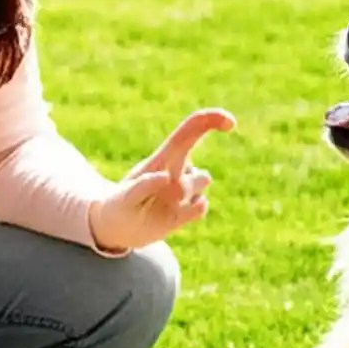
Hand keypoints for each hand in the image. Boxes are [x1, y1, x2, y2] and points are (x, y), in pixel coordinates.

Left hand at [88, 108, 235, 251]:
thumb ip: (142, 186)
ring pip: (202, 185)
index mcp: (164, 157)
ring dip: (185, 196)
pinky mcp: (187, 211)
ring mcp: (184, 192)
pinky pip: (202, 207)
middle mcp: (178, 171)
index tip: (231, 124)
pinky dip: (191, 212)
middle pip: (201, 171)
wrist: (117, 228)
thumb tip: (165, 177)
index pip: (192, 129)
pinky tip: (171, 216)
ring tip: (158, 207)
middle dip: (189, 187)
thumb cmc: (120, 206)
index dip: (212, 119)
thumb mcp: (124, 198)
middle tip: (162, 200)